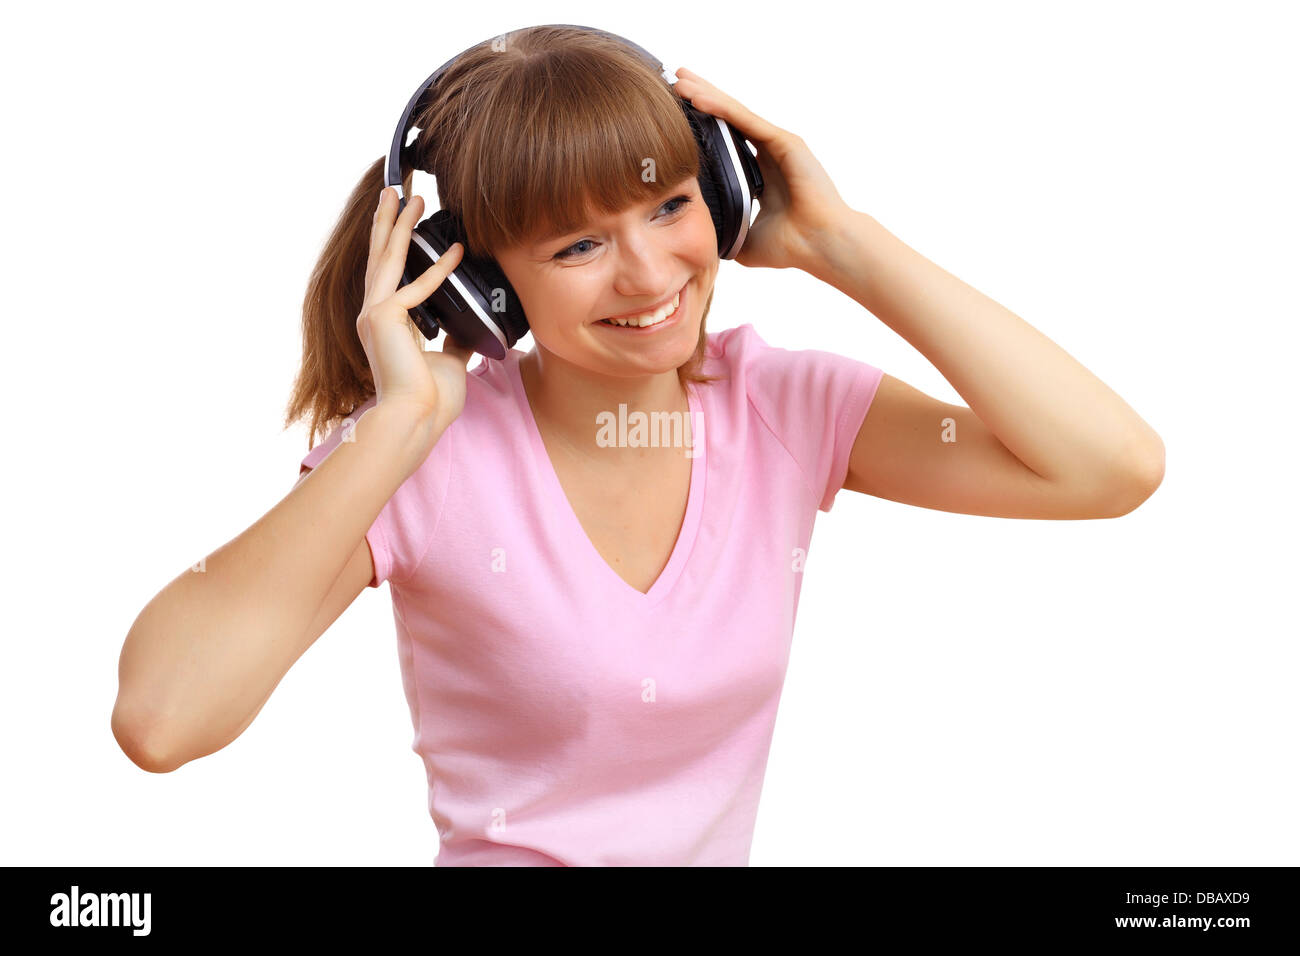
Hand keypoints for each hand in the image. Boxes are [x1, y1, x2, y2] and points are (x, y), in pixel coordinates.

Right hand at [358, 187, 473, 436]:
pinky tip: (458, 250)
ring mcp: (375, 316)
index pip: (389, 276)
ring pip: (387, 259)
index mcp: (384, 325)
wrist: (417, 420)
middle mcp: (374, 316)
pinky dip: (439, 269)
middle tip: (397, 190)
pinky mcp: (385, 319)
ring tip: (412, 196)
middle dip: (388, 221)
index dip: (394, 246)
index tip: (403, 222)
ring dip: (400, 225)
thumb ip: (455, 340)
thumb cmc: (431, 400)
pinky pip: (417, 287)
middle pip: (379, 257)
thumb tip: (469, 327)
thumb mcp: (449, 361)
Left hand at [673, 67, 851, 272]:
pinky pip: (744, 120)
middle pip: (727, 119)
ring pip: (733, 113)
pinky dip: (720, 107)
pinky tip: (698, 97)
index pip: (725, 141)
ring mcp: (777, 144)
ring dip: (705, 94)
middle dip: (700, 99)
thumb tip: (699, 239)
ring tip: (679, 79)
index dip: (702, 125)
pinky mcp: (783, 141)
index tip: (675, 115)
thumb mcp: (745, 239)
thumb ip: (725, 231)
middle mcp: (769, 153)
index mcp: (761, 173)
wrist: (820, 246)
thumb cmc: (793, 246)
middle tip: (673, 82)